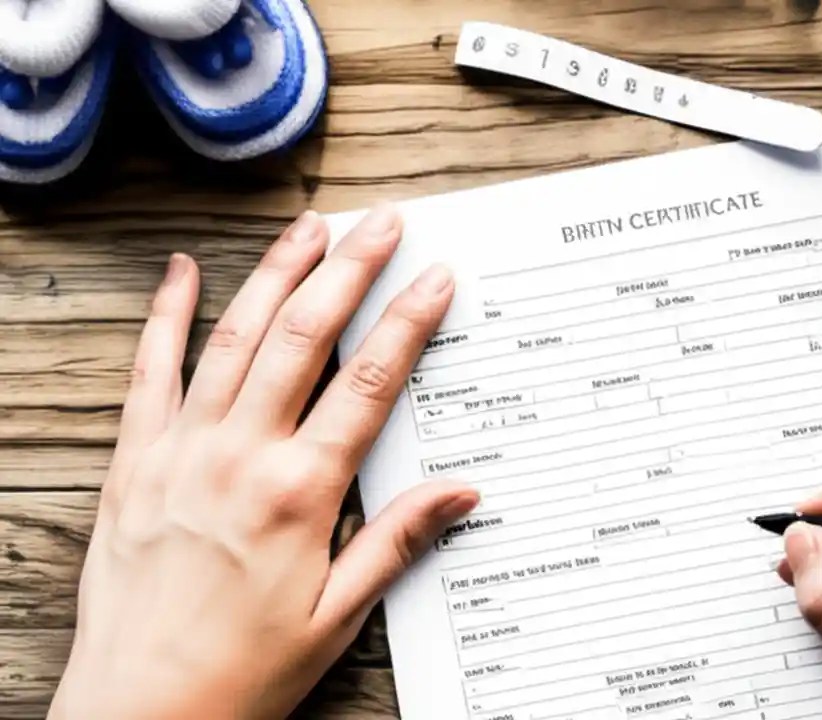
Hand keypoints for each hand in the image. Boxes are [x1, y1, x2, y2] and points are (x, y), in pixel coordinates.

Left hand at [50, 205, 478, 718]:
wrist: (140, 710)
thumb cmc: (243, 670)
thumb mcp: (339, 614)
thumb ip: (399, 541)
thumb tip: (462, 491)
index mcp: (299, 493)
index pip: (368, 382)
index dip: (407, 321)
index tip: (435, 279)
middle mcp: (239, 456)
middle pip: (304, 338)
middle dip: (349, 270)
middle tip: (381, 224)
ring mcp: (181, 451)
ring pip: (235, 338)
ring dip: (276, 275)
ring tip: (309, 227)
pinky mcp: (135, 461)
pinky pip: (150, 372)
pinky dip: (167, 317)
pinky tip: (184, 273)